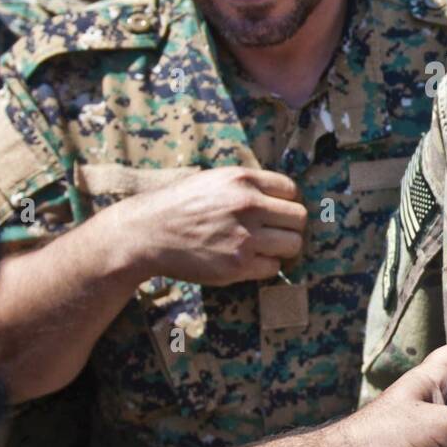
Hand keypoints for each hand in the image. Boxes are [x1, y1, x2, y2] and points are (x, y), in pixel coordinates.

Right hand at [105, 166, 307, 286]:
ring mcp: (245, 236)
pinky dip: (265, 267)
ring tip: (265, 249)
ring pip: (293, 244)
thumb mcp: (214, 180)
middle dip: (290, 227)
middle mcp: (248, 204)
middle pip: (299, 218)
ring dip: (283, 249)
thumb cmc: (179, 205)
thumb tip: (282, 198)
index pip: (291, 189)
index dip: (287, 202)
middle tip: (275, 233)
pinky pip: (273, 267)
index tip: (278, 212)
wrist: (147, 233)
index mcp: (242, 179)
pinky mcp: (238, 264)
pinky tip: (247, 261)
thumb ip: (247, 186)